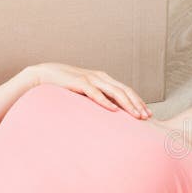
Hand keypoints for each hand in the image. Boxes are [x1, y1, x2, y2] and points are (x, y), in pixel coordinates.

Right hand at [23, 63, 151, 118]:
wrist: (43, 75)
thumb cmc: (65, 86)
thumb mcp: (86, 92)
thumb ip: (98, 99)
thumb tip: (111, 114)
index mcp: (104, 79)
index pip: (127, 91)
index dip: (138, 102)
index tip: (148, 114)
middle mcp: (101, 77)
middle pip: (125, 91)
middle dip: (137, 104)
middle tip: (146, 117)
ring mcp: (91, 79)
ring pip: (115, 92)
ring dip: (127, 104)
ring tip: (136, 115)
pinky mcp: (80, 83)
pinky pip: (96, 93)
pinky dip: (106, 102)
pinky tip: (114, 110)